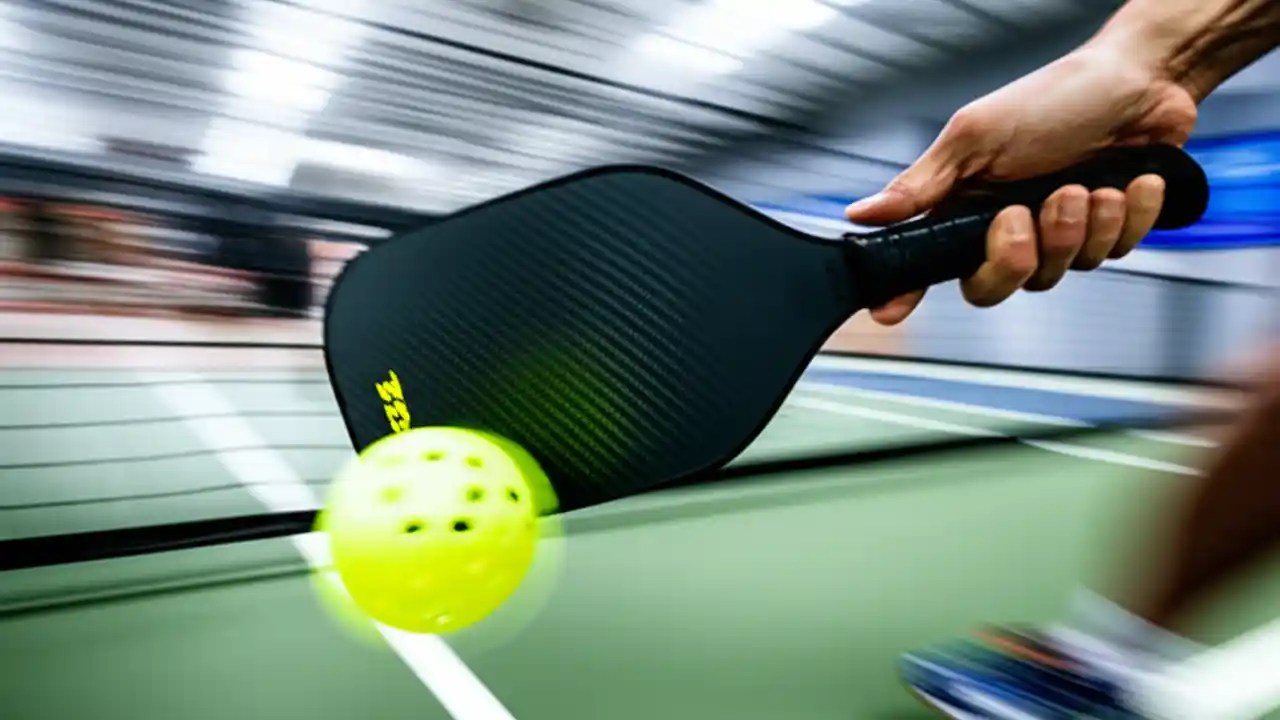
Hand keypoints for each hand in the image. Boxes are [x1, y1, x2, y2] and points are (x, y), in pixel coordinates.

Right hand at [845, 43, 1198, 325]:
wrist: (1139, 82)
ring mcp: (1058, 236)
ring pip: (1058, 273)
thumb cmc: (1055, 98)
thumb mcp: (976, 136)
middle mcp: (1007, 229)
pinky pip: (1114, 254)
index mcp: (966, 207)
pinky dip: (1125, 216)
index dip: (905, 292)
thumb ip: (923, 182)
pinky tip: (1126, 182)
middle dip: (1017, 254)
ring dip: (1079, 226)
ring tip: (1085, 183)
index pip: (925, 264)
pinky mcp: (1108, 234)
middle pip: (993, 286)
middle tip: (1030, 209)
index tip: (890, 310)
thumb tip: (863, 213)